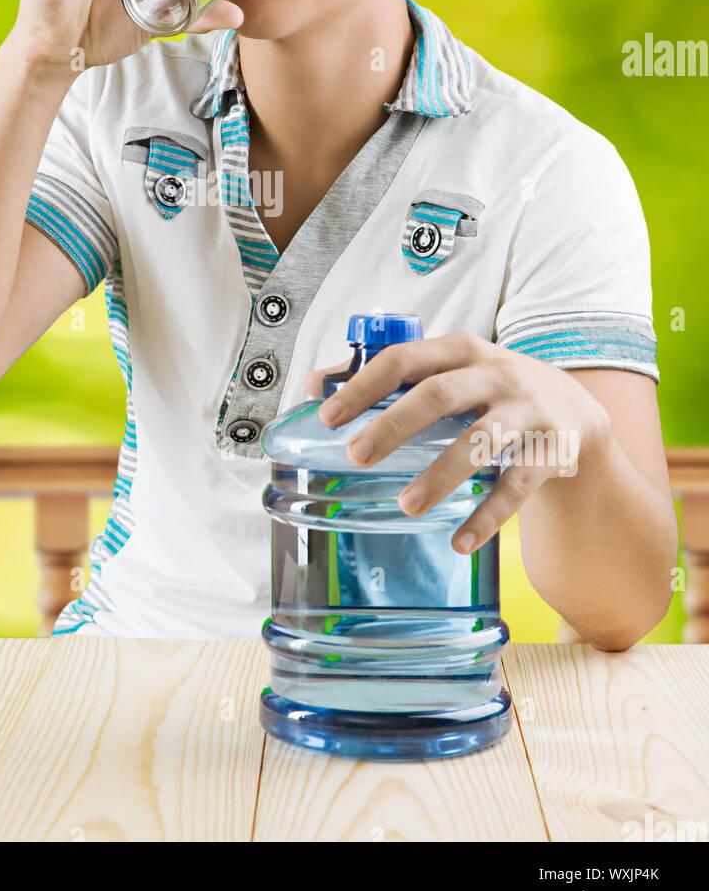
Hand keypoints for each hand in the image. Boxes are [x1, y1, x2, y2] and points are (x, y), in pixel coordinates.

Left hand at [303, 331, 611, 553]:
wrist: (576, 410)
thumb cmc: (491, 390)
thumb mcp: (449, 371)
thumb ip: (389, 377)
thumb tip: (314, 385)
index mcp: (461, 350)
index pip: (404, 358)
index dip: (364, 385)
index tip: (328, 417)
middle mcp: (496, 373)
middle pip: (439, 394)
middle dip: (395, 425)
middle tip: (355, 456)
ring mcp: (527, 411)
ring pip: (481, 441)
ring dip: (441, 474)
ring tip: (406, 505)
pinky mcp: (553, 450)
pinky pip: (518, 485)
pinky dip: (489, 515)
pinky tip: (460, 540)